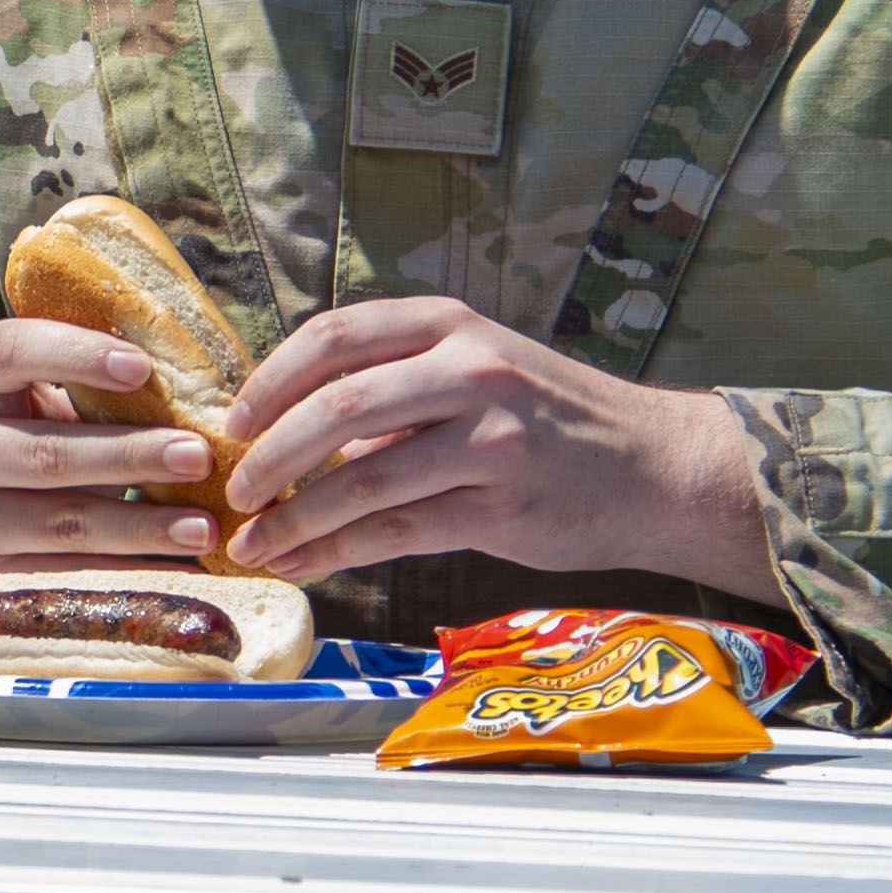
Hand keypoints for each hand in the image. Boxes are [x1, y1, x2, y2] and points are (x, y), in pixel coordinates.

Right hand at [0, 318, 221, 579]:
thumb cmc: (32, 427)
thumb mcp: (41, 392)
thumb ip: (92, 380)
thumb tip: (192, 378)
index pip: (10, 352)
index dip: (75, 355)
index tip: (142, 367)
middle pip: (45, 453)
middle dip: (130, 455)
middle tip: (198, 456)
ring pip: (62, 522)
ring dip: (140, 526)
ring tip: (202, 527)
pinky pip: (67, 576)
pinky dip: (128, 574)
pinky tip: (179, 570)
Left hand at [214, 298, 776, 598]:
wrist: (657, 469)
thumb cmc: (549, 421)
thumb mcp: (476, 372)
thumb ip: (394, 389)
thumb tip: (286, 428)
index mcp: (451, 327)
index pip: (336, 337)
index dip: (272, 381)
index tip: (234, 423)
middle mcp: (471, 371)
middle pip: (338, 406)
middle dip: (271, 455)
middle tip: (234, 492)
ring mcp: (491, 439)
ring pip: (363, 481)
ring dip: (294, 519)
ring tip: (251, 545)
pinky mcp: (502, 507)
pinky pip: (395, 533)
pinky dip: (336, 553)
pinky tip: (302, 565)